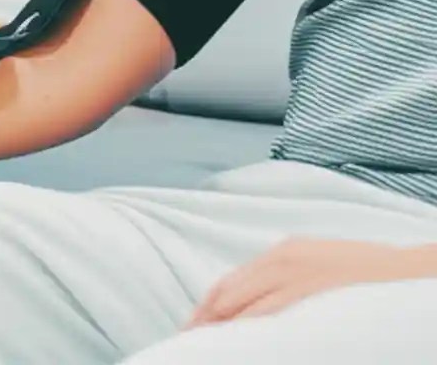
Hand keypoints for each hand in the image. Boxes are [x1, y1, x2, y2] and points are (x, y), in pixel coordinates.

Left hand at [188, 238, 429, 326]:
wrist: (409, 270)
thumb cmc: (368, 275)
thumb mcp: (320, 266)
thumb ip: (289, 280)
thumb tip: (261, 306)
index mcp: (283, 252)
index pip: (230, 281)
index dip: (208, 305)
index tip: (194, 326)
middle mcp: (282, 258)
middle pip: (227, 290)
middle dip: (205, 316)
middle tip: (188, 340)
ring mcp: (295, 272)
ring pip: (241, 300)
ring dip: (219, 324)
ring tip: (202, 345)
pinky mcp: (310, 286)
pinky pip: (268, 308)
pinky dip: (246, 324)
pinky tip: (233, 340)